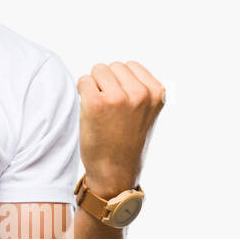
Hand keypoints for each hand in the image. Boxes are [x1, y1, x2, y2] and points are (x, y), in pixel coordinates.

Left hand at [76, 61, 165, 196]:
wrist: (115, 172)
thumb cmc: (127, 142)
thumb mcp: (147, 113)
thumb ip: (141, 89)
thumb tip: (122, 67)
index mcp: (157, 92)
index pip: (131, 66)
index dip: (121, 83)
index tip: (123, 106)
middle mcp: (141, 94)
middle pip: (113, 66)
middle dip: (108, 83)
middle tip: (111, 111)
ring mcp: (119, 98)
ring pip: (98, 70)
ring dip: (95, 87)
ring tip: (102, 112)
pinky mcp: (96, 103)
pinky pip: (83, 81)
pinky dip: (83, 94)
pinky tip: (90, 113)